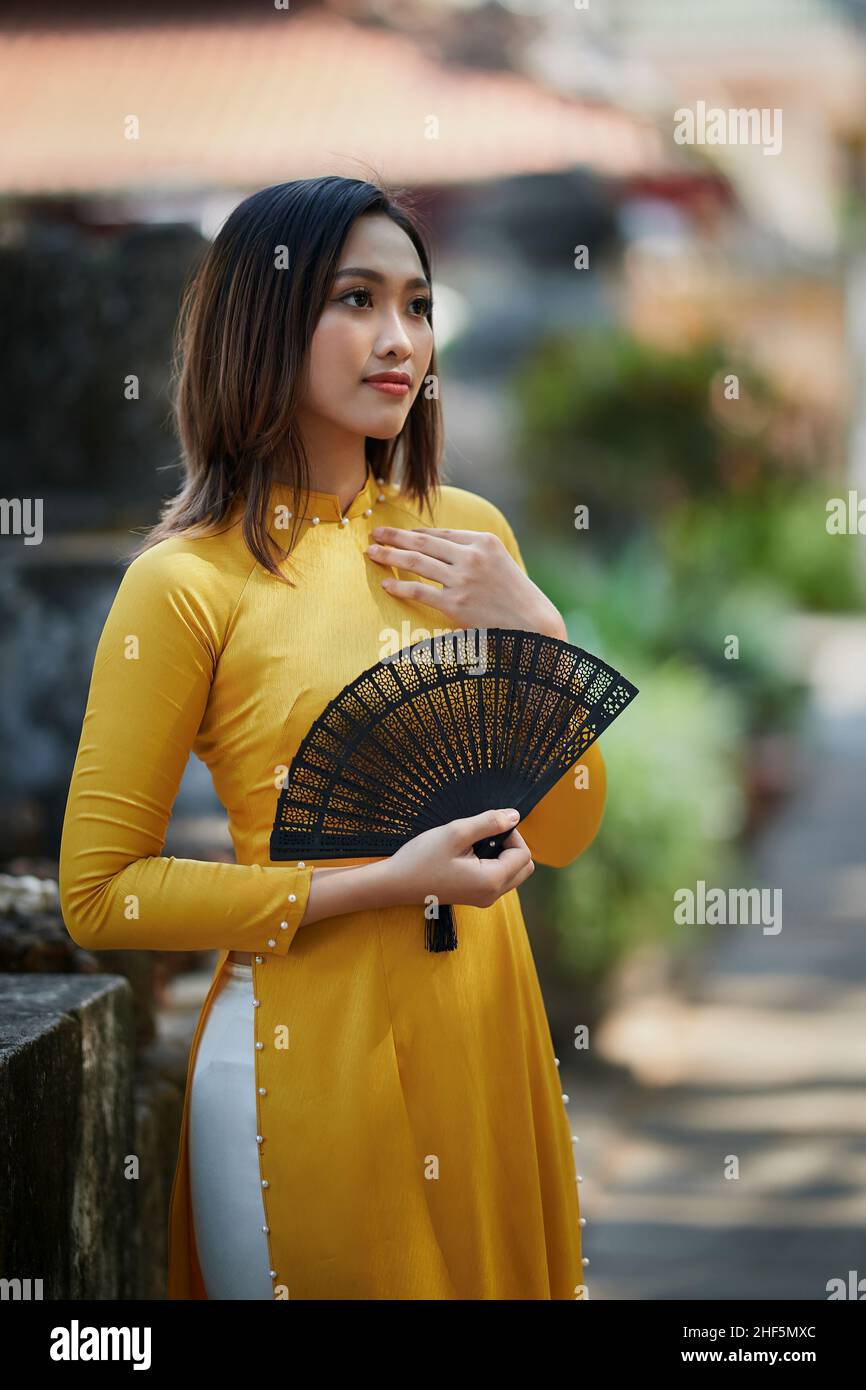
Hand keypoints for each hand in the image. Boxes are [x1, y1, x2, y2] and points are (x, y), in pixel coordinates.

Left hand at [366, 526, 566, 637]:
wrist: (534, 624)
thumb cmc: (515, 596)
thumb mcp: (500, 563)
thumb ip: (474, 552)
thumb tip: (440, 547)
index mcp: (484, 542)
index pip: (441, 533)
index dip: (415, 533)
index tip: (398, 533)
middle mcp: (472, 557)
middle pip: (423, 542)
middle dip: (395, 536)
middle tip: (375, 533)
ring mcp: (463, 580)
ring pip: (416, 562)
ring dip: (390, 555)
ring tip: (372, 553)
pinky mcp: (455, 604)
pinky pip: (419, 591)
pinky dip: (399, 586)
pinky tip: (386, 584)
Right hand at [383, 808, 534, 909]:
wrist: (394, 884)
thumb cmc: (421, 859)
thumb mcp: (455, 833)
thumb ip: (488, 823)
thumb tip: (514, 816)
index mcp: (490, 881)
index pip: (523, 855)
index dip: (512, 835)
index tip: (487, 826)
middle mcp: (492, 895)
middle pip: (523, 867)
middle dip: (511, 846)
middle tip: (484, 835)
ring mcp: (484, 899)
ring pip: (512, 873)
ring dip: (502, 854)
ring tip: (473, 844)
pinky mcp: (475, 896)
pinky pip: (498, 878)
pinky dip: (492, 863)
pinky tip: (468, 854)